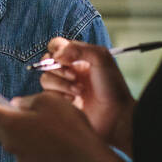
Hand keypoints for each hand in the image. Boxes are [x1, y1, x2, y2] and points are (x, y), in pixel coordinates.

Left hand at [0, 78, 108, 161]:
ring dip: (3, 119)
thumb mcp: (48, 101)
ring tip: (10, 108)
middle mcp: (8, 139)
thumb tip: (16, 106)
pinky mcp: (28, 159)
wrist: (86, 156)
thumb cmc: (69, 125)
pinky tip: (31, 126)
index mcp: (9, 121)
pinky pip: (17, 141)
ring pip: (4, 131)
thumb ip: (26, 101)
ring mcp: (18, 152)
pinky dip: (18, 131)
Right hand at [38, 37, 135, 153]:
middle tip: (74, 77)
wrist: (115, 115)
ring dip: (61, 84)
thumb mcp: (101, 58)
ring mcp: (64, 86)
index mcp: (79, 57)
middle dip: (58, 69)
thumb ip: (78, 49)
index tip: (64, 58)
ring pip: (45, 78)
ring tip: (79, 91)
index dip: (56, 49)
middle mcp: (69, 70)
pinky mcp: (60, 102)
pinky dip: (59, 95)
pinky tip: (73, 101)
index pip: (56, 45)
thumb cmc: (112, 86)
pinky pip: (47, 94)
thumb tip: (55, 55)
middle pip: (47, 61)